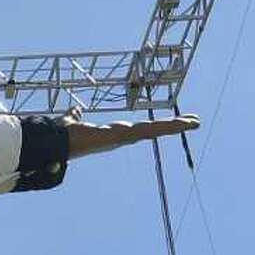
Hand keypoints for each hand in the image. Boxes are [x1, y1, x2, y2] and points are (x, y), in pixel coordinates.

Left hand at [63, 114, 196, 158]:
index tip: (161, 126)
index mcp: (112, 134)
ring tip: (194, 122)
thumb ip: (74, 116)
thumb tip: (74, 111)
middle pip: (150, 131)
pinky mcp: (129, 135)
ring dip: (175, 126)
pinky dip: (169, 126)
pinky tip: (185, 123)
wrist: (61, 143)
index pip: (137, 130)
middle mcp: (122, 137)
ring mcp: (126, 138)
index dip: (150, 127)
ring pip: (155, 130)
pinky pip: (152, 129)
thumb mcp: (73, 121)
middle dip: (170, 127)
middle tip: (190, 123)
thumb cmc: (66, 134)